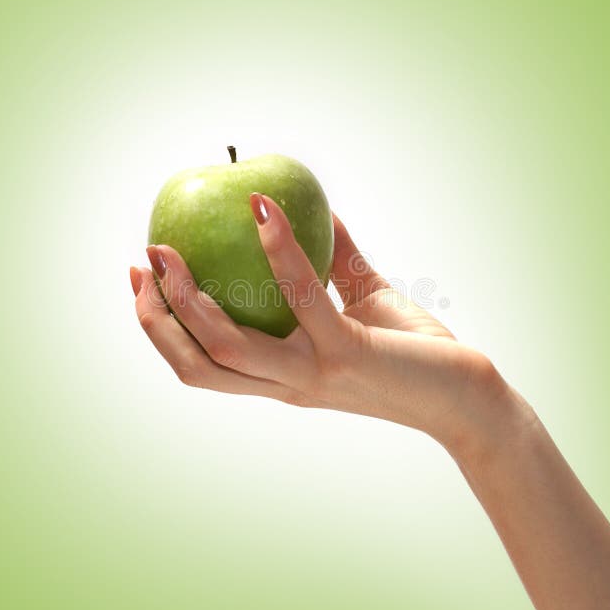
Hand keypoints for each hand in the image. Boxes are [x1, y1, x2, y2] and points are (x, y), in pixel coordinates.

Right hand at [130, 194, 517, 457]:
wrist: (468, 399)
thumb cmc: (415, 353)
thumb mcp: (363, 300)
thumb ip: (333, 262)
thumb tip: (312, 211)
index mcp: (282, 377)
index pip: (204, 363)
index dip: (163, 328)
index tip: (142, 281)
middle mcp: (286, 385)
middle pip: (196, 364)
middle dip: (154, 319)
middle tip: (141, 264)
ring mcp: (312, 374)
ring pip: (227, 345)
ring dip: (189, 297)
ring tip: (169, 249)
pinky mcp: (347, 353)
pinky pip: (302, 298)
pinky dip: (278, 252)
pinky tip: (264, 211)